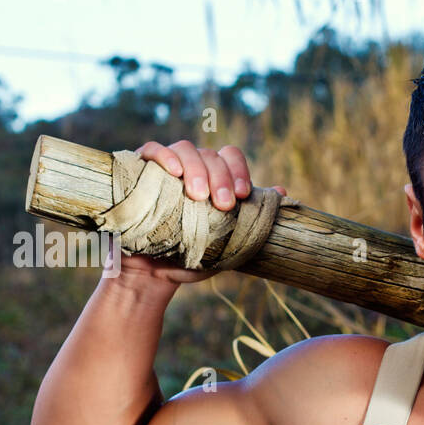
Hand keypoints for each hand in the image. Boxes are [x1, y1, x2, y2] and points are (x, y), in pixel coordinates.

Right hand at [108, 139, 288, 285]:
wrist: (151, 275)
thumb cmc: (192, 257)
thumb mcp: (228, 244)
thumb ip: (252, 222)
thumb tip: (284, 193)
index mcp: (215, 179)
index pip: (231, 157)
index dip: (239, 171)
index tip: (243, 196)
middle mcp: (192, 168)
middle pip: (211, 154)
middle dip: (221, 177)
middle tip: (222, 205)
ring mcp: (165, 167)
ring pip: (184, 148)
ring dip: (196, 169)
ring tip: (197, 195)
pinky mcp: (139, 171)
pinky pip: (151, 151)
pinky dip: (163, 156)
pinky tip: (173, 172)